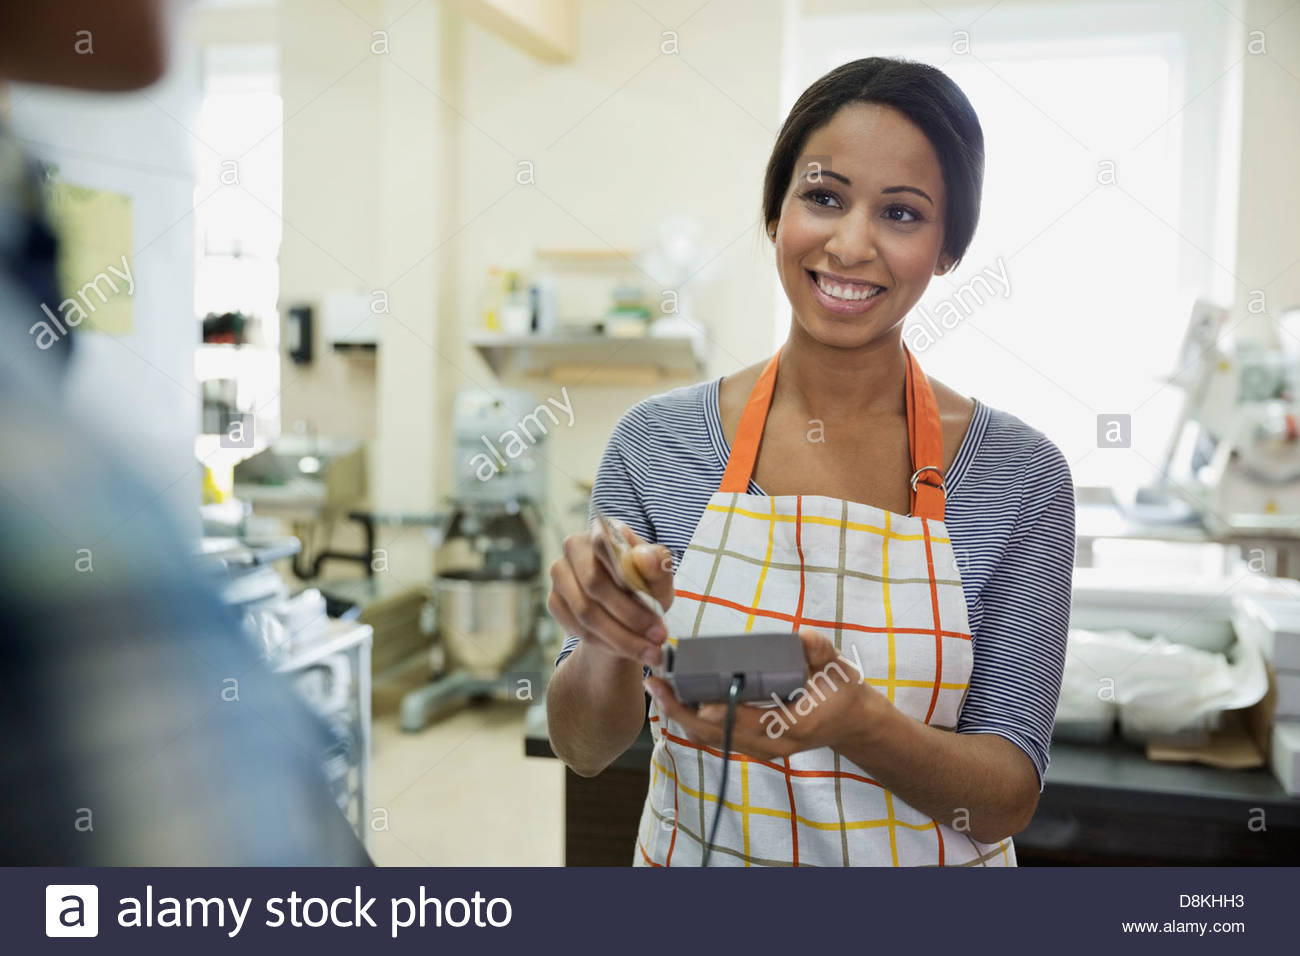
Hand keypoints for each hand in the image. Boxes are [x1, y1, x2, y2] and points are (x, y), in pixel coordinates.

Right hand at [548, 519, 674, 668]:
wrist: (625, 614)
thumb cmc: (645, 587)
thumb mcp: (660, 579)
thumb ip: (658, 566)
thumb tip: (644, 557)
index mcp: (603, 530)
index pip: (604, 544)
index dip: (626, 574)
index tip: (656, 604)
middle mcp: (575, 546)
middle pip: (595, 584)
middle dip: (630, 616)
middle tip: (659, 637)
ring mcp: (560, 574)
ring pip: (586, 612)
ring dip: (621, 637)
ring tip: (650, 652)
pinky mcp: (554, 601)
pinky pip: (577, 628)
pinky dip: (606, 644)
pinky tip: (627, 648)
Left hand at [644, 629, 884, 759]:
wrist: (852, 723)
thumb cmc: (842, 692)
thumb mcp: (839, 667)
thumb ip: (820, 651)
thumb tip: (803, 637)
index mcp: (792, 725)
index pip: (745, 721)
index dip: (717, 710)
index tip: (693, 693)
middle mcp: (772, 744)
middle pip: (717, 733)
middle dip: (683, 710)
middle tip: (657, 683)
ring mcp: (761, 750)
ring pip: (711, 739)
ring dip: (682, 716)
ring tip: (658, 690)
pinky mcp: (754, 747)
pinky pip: (716, 738)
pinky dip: (693, 721)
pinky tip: (675, 701)